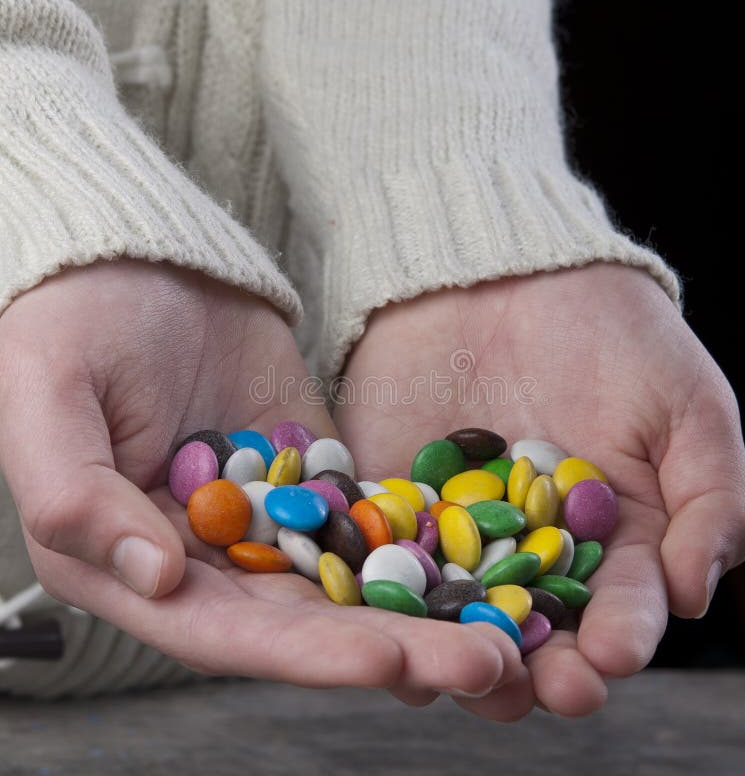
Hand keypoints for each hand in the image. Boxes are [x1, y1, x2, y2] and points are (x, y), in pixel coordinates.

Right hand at [0, 259, 519, 694]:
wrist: (137, 265)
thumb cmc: (68, 324)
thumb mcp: (48, 398)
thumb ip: (78, 494)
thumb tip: (159, 576)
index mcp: (135, 563)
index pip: (224, 630)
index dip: (305, 653)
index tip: (386, 660)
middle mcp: (213, 558)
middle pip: (309, 620)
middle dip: (395, 646)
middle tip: (486, 665)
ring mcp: (275, 517)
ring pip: (355, 580)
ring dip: (429, 610)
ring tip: (511, 636)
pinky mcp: (320, 473)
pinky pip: (376, 515)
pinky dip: (430, 545)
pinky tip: (492, 567)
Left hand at [336, 263, 744, 719]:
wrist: (508, 272)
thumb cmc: (613, 334)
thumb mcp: (686, 405)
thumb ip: (711, 499)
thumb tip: (693, 597)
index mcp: (612, 535)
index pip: (620, 602)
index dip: (620, 634)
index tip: (611, 655)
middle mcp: (535, 547)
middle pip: (539, 627)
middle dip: (542, 666)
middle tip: (540, 691)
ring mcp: (461, 530)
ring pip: (460, 610)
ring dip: (460, 647)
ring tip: (462, 674)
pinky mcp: (398, 502)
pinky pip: (388, 557)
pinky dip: (385, 593)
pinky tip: (387, 624)